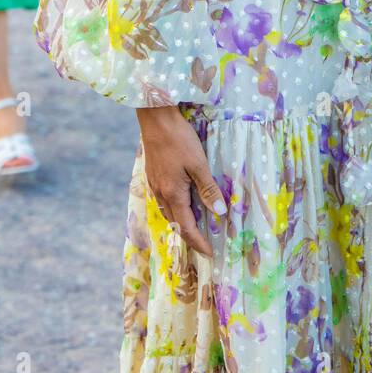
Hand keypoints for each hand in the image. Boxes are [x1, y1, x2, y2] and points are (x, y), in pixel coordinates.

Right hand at [136, 104, 225, 258]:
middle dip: (191, 236)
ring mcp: (154, 185)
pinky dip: (176, 208)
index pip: (187, 228)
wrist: (155, 118)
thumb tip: (219, 212)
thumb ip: (208, 189)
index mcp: (173, 194)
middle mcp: (161, 194)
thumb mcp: (198, 164)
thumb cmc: (178, 139)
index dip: (199, 243)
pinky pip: (165, 201)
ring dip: (182, 222)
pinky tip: (184, 202)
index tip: (210, 254)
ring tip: (198, 226)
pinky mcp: (153, 176)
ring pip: (169, 212)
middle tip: (206, 243)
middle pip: (176, 223)